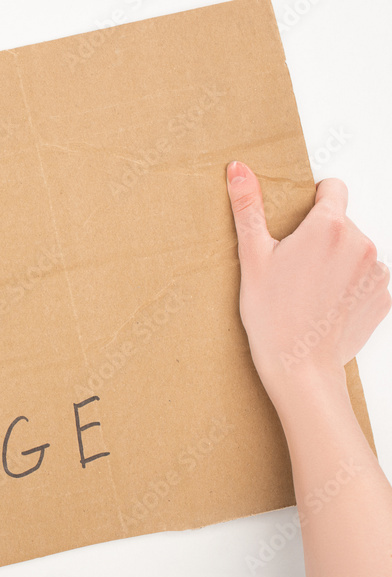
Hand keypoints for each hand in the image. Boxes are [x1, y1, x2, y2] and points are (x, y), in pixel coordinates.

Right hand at [225, 161, 389, 402]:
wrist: (299, 368)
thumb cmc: (271, 315)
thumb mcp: (252, 257)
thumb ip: (248, 208)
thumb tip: (239, 169)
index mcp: (330, 227)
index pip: (334, 188)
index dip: (313, 200)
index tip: (297, 224)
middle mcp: (362, 243)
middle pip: (342, 223)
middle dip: (321, 237)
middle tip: (292, 269)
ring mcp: (377, 272)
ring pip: (355, 252)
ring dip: (336, 262)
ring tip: (308, 290)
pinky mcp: (383, 297)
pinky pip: (366, 280)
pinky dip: (348, 287)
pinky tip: (324, 305)